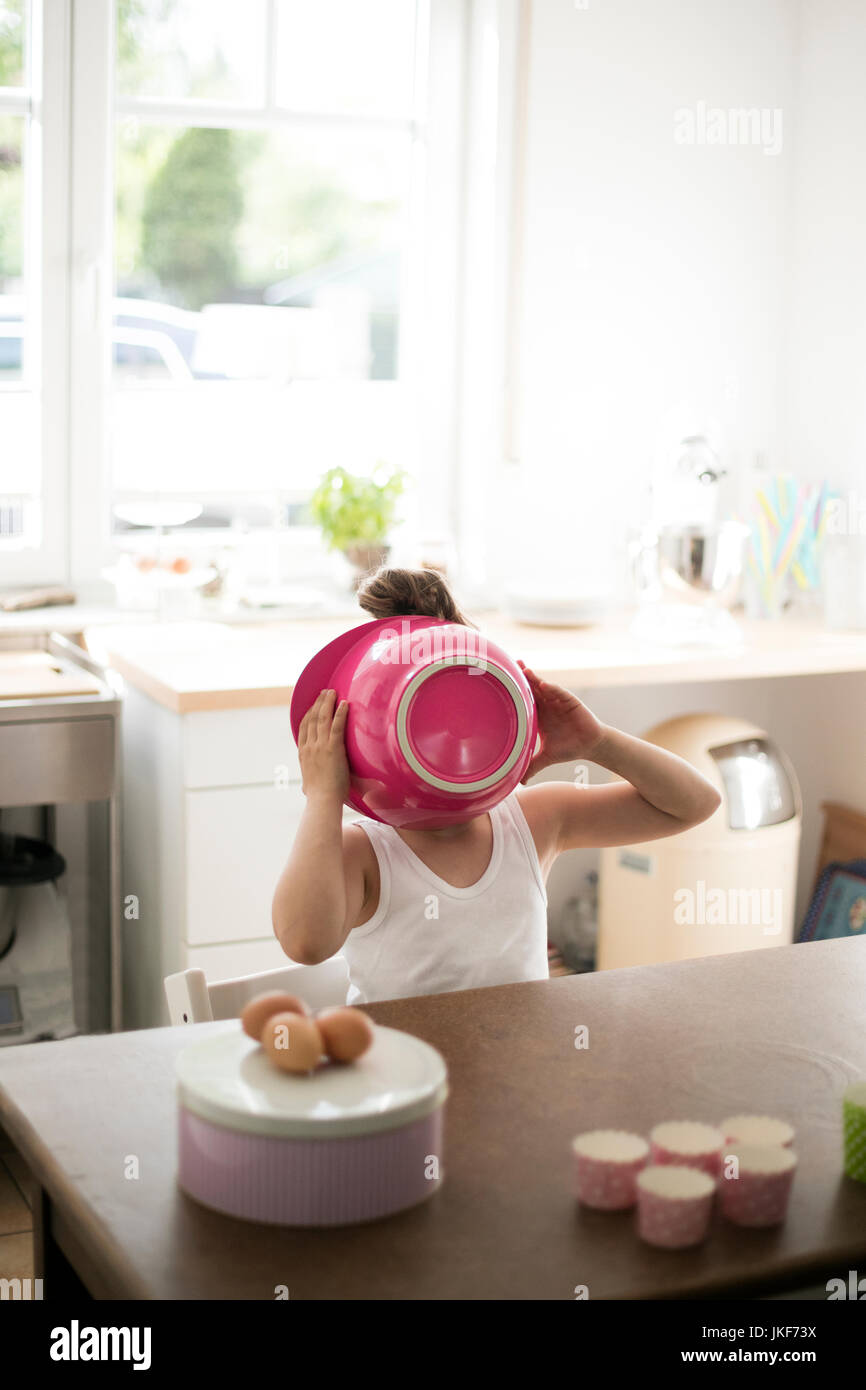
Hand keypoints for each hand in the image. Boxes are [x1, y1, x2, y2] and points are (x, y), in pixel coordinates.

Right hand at [298, 689, 349, 801]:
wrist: (322, 801)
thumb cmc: (318, 797)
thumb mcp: (308, 786)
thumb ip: (308, 782)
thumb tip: (305, 788)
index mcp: (303, 753)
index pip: (304, 728)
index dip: (308, 713)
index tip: (313, 704)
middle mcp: (310, 746)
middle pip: (312, 718)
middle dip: (318, 703)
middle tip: (325, 693)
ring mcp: (320, 746)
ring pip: (323, 718)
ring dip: (328, 703)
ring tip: (332, 692)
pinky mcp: (333, 748)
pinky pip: (337, 725)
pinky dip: (340, 713)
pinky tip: (345, 704)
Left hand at [518, 662, 606, 780]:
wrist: (591, 746)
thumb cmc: (568, 748)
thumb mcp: (546, 757)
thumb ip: (533, 765)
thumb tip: (519, 781)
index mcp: (539, 716)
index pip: (523, 701)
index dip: (513, 691)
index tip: (500, 682)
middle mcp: (547, 706)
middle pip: (531, 689)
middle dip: (521, 678)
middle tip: (509, 665)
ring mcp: (558, 702)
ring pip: (544, 688)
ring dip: (534, 679)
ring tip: (524, 670)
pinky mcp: (571, 702)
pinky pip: (560, 693)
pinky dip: (552, 689)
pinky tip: (544, 685)